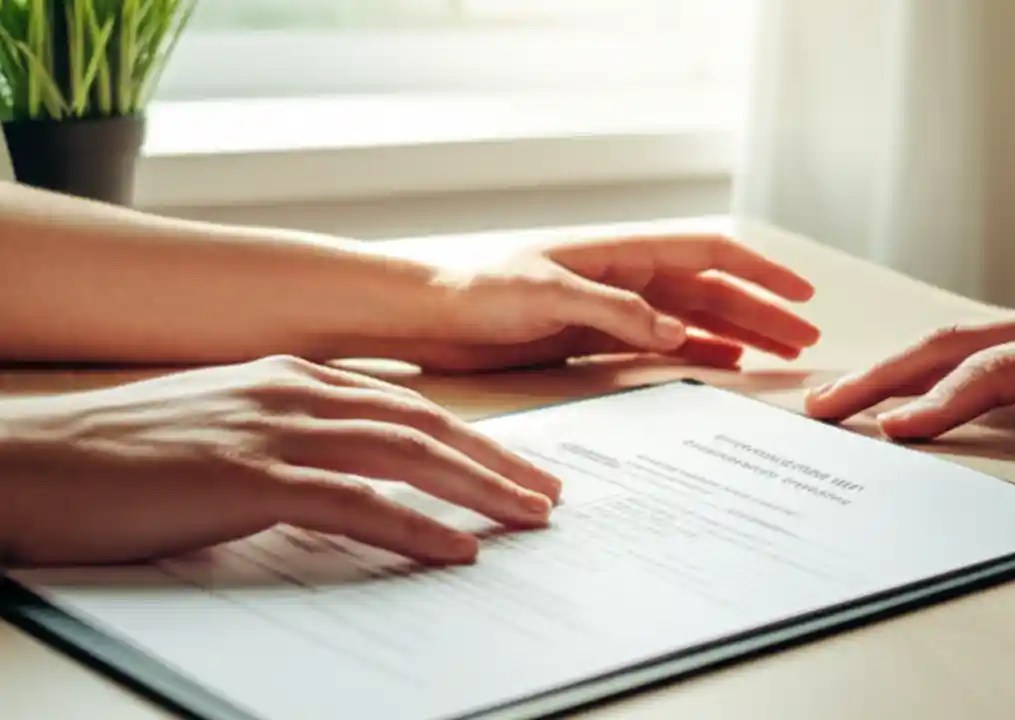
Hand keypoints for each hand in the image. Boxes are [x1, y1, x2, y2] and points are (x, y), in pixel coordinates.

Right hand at [0, 356, 559, 565]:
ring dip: (479, 489)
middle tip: (549, 492)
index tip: (515, 463)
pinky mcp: (248, 478)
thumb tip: (347, 467)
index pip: (407, 404)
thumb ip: (289, 435)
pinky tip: (457, 550)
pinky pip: (355, 504)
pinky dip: (416, 527)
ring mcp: (274, 430)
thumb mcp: (223, 426)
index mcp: (291, 375)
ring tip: (530, 518)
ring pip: (407, 455)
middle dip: (497, 460)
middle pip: (425, 425)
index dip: (471, 435)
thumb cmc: (122, 452)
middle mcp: (294, 390)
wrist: (32, 458)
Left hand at [380, 233, 818, 371]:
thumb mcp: (548, 294)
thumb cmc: (480, 291)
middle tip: (805, 338)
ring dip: (738, 333)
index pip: (707, 254)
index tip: (802, 294)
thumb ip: (615, 310)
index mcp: (620, 252)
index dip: (759, 271)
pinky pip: (662, 344)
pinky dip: (698, 352)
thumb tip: (677, 329)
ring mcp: (614, 308)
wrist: (435, 318)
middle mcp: (626, 276)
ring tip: (780, 354)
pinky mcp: (597, 339)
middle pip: (712, 291)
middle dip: (761, 311)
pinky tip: (724, 363)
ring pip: (694, 318)